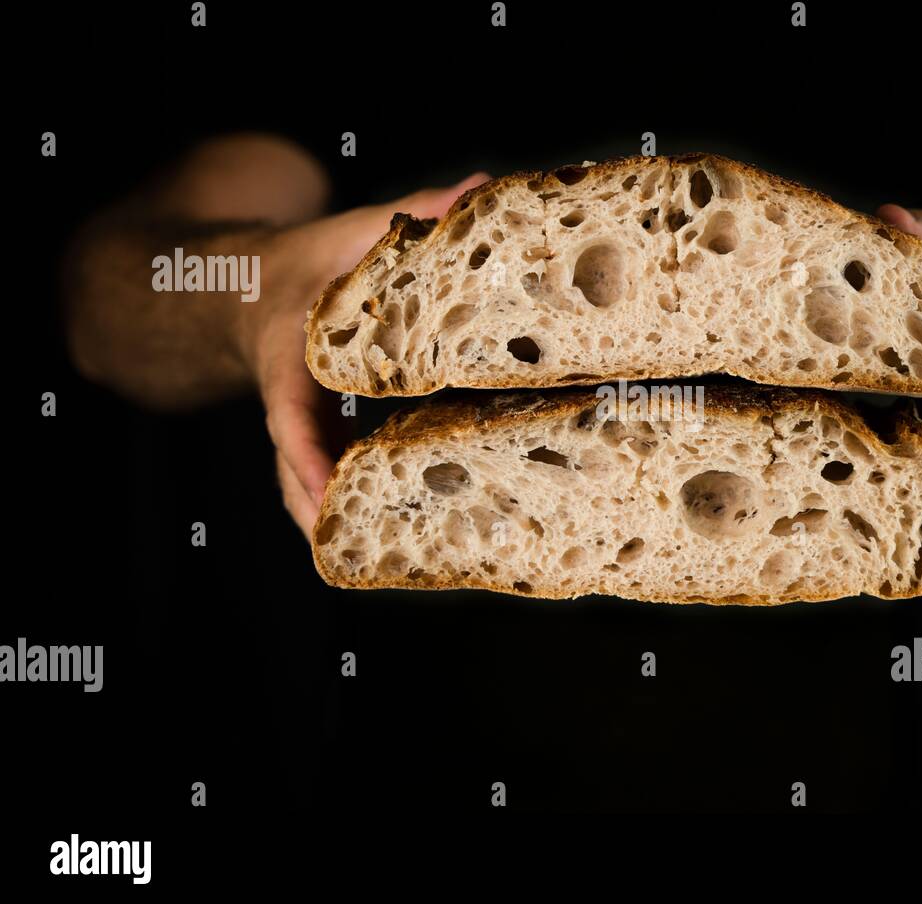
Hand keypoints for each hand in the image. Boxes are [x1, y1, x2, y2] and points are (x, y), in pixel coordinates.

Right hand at [238, 174, 489, 538]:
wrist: (246, 285)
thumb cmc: (309, 262)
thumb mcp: (354, 232)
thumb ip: (416, 212)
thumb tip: (482, 187)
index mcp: (291, 351)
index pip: (291, 408)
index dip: (307, 452)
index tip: (323, 490)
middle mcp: (290, 399)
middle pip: (294, 467)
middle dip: (319, 510)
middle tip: (348, 552)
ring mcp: (297, 424)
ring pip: (302, 482)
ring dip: (331, 522)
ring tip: (371, 564)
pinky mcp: (312, 436)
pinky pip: (322, 477)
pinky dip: (345, 506)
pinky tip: (388, 536)